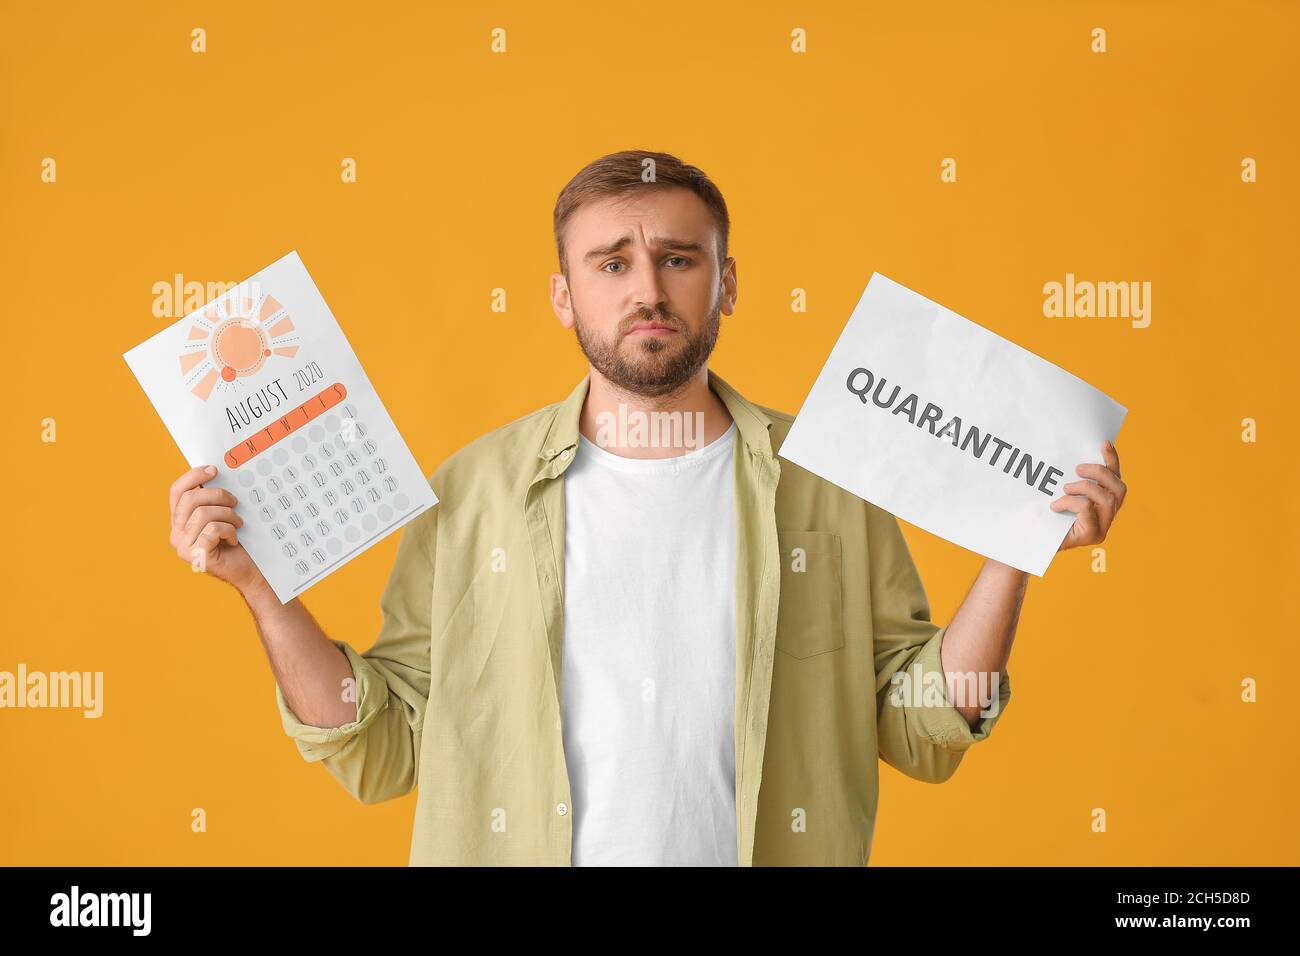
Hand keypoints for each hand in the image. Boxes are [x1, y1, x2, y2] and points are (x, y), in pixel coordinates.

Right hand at [168, 465, 267, 593]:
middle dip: (218, 495)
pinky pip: (212, 530)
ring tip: (238, 523)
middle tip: (235, 502)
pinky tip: (234, 539)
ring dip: (228, 515)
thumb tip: (217, 472)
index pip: (177, 491)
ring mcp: (183, 546)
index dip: (193, 476)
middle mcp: (176, 533)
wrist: (250, 570)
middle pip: (190, 499)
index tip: (214, 470)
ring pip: (203, 514)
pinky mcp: (195, 556)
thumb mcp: (223, 515)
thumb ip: (214, 499)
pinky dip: (229, 531)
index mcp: (180, 520)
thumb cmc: (238, 542)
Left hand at [1051, 440, 1126, 551]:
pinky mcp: (1092, 536)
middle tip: (1078, 469)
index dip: (1112, 460)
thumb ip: (1071, 479)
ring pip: (1107, 499)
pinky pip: (1088, 509)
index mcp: (1105, 504)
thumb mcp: (1059, 492)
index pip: (1116, 479)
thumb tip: (1071, 452)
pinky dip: (1071, 502)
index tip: (1103, 443)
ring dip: (1085, 488)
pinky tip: (1055, 505)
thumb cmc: (1045, 515)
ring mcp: (1103, 528)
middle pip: (1119, 488)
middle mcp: (1108, 517)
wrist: (1031, 543)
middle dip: (1100, 473)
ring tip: (1065, 488)